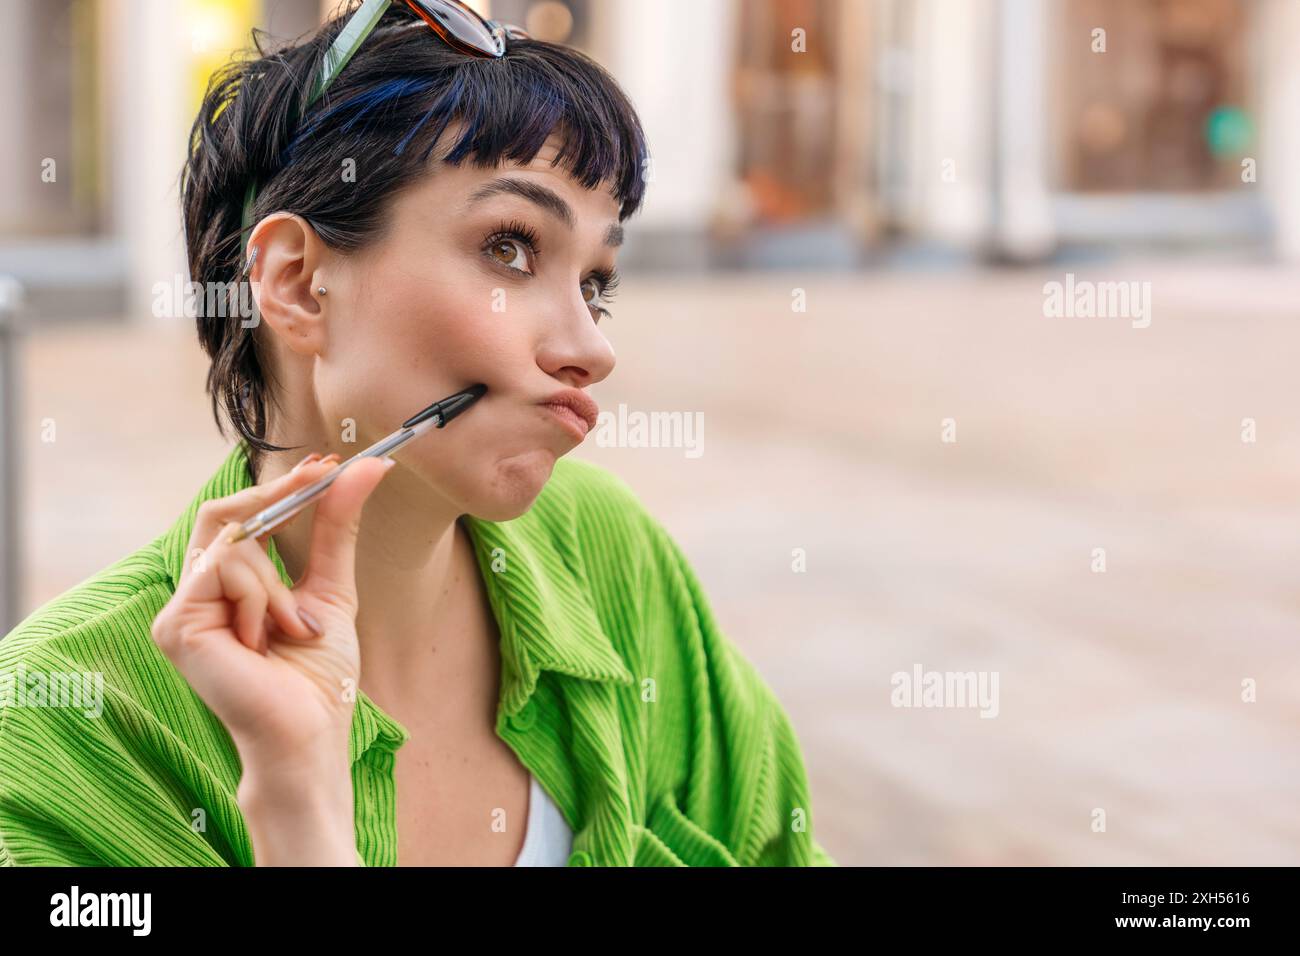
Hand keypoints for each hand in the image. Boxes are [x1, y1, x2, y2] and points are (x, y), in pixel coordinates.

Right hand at [151, 453, 393, 766]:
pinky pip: (224, 570)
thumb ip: (336, 528)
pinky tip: (268, 640)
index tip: (327, 464)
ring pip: (233, 543)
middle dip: (279, 492)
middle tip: (325, 476)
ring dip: (279, 583)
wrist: (310, 732)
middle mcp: (195, 594)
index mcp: (225, 585)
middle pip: (222, 513)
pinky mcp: (176, 625)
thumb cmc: (318, 675)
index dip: (280, 484)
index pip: (240, 516)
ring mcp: (180, 609)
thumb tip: (365, 467)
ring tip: (292, 629)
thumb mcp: (331, 587)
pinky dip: (263, 599)